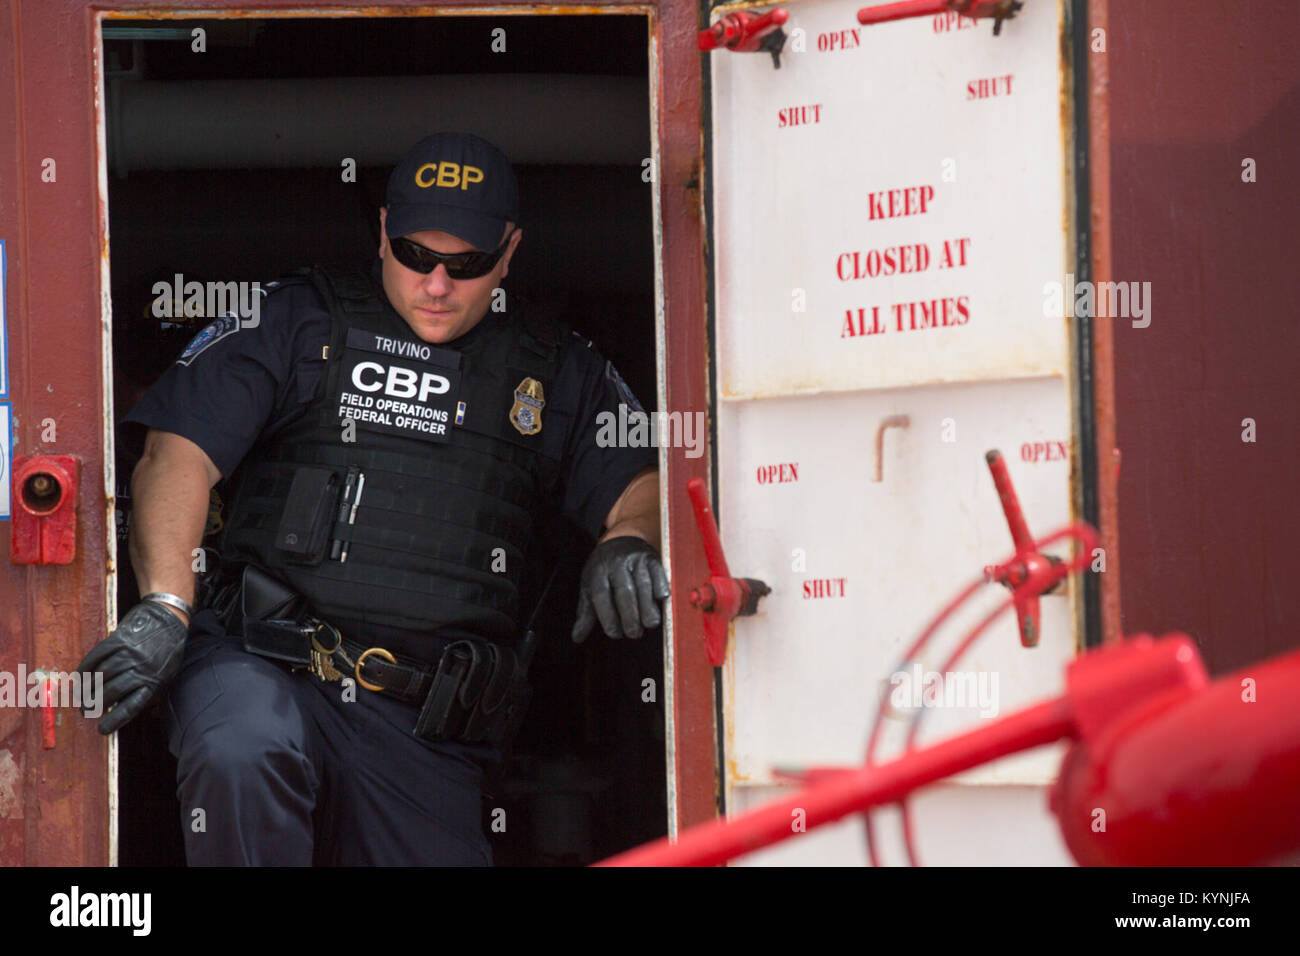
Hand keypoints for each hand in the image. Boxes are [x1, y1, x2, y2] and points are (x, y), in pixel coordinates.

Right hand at [76, 601, 189, 734]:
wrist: (168, 618)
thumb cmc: (167, 651)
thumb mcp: (166, 674)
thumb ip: (148, 691)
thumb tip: (125, 710)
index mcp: (155, 681)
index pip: (132, 706)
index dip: (115, 720)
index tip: (102, 729)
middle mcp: (142, 668)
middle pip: (112, 691)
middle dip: (95, 704)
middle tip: (85, 710)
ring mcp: (130, 653)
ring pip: (102, 675)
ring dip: (87, 688)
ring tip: (81, 696)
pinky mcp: (120, 639)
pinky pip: (98, 655)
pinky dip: (86, 667)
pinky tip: (80, 676)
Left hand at [571, 536, 670, 641]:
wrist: (622, 538)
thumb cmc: (605, 570)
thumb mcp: (590, 586)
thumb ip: (586, 613)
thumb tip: (577, 638)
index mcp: (598, 571)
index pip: (601, 595)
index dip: (608, 617)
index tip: (615, 634)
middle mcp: (616, 563)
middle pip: (624, 591)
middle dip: (630, 616)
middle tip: (634, 634)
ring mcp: (636, 560)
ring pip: (644, 585)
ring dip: (648, 607)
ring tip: (649, 624)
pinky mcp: (652, 559)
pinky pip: (659, 575)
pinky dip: (661, 589)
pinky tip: (661, 602)